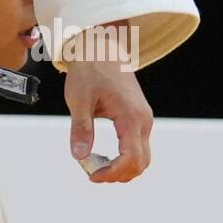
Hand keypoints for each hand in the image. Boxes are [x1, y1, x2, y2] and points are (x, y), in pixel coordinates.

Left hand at [63, 21, 152, 182]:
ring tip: (96, 165)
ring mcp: (143, 118)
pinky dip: (124, 156)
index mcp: (131, 116)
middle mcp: (143, 120)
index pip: (130, 159)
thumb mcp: (79, 99)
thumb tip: (79, 157)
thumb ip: (81, 129)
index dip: (112, 173)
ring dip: (122, 167)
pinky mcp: (139, 116)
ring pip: (142, 156)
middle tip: (93, 174)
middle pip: (141, 162)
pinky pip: (138, 145)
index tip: (92, 176)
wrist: (101, 46)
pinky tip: (104, 155)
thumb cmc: (90, 69)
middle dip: (119, 175)